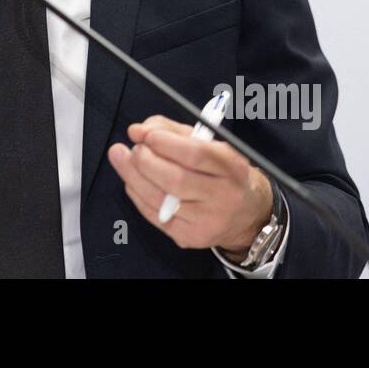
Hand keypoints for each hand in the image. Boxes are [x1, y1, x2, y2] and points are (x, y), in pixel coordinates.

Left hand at [107, 114, 271, 253]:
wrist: (246, 213)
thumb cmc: (221, 171)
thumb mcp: (207, 143)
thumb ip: (171, 131)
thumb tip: (137, 131)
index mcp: (232, 167)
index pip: (195, 155)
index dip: (164, 142)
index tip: (143, 133)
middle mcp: (224, 196)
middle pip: (176, 180)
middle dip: (145, 161)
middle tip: (133, 148)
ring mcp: (208, 221)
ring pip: (161, 200)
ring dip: (133, 177)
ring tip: (122, 158)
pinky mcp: (191, 237)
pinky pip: (155, 216)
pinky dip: (137, 196)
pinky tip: (132, 182)